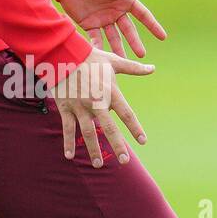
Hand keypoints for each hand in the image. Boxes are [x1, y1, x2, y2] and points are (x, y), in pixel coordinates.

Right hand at [49, 47, 151, 167]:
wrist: (63, 52)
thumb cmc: (90, 56)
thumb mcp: (113, 61)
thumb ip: (133, 68)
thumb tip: (152, 68)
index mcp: (110, 92)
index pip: (126, 113)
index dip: (135, 128)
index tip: (143, 141)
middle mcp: (96, 102)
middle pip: (109, 128)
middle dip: (117, 145)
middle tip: (124, 161)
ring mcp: (80, 106)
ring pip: (88, 132)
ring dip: (93, 149)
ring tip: (99, 165)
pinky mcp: (66, 107)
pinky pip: (67, 128)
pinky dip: (68, 142)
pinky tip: (69, 156)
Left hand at [57, 0, 166, 57]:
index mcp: (125, 0)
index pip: (143, 15)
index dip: (153, 26)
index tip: (163, 37)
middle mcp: (116, 11)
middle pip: (129, 30)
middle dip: (135, 43)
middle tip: (141, 56)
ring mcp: (102, 19)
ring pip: (113, 37)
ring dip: (118, 49)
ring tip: (123, 61)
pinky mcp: (89, 23)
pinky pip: (96, 38)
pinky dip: (99, 47)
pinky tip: (103, 56)